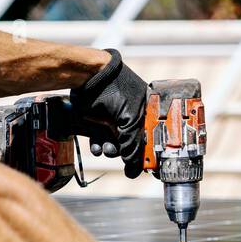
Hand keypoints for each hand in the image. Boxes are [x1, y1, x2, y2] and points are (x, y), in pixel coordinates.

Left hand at [69, 49, 147, 177]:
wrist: (88, 76)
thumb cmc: (115, 89)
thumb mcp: (130, 117)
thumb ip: (132, 141)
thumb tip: (133, 164)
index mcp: (146, 112)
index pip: (151, 137)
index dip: (148, 152)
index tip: (146, 165)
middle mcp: (132, 117)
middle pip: (133, 143)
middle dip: (126, 152)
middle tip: (121, 155)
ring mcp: (115, 120)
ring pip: (115, 144)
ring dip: (111, 151)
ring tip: (106, 149)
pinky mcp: (98, 122)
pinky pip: (100, 140)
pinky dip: (98, 147)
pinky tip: (96, 147)